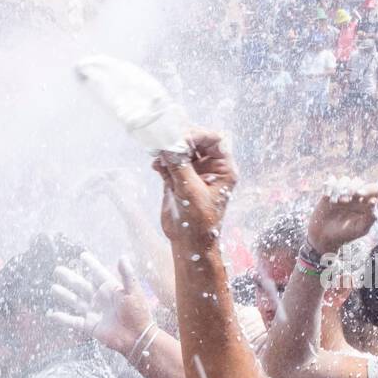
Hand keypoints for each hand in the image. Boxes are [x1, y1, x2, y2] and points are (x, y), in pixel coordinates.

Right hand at [47, 252, 152, 356]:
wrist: (136, 336)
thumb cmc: (138, 313)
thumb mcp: (133, 291)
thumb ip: (127, 274)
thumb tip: (122, 256)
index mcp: (111, 289)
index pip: (98, 273)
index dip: (91, 264)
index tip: (82, 255)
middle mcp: (100, 299)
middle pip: (81, 285)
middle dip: (69, 278)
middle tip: (57, 270)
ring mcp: (94, 312)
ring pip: (75, 301)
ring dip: (64, 295)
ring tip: (53, 288)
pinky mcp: (90, 326)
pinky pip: (73, 321)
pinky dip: (63, 318)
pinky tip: (52, 314)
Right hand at [152, 128, 237, 247]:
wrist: (188, 243)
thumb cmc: (198, 221)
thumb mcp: (191, 192)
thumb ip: (180, 166)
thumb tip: (168, 145)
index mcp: (223, 168)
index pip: (215, 139)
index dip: (198, 135)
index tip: (181, 139)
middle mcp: (209, 168)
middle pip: (196, 142)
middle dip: (180, 140)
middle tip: (166, 142)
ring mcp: (193, 173)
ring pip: (181, 151)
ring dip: (169, 150)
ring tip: (158, 154)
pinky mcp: (177, 181)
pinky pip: (169, 164)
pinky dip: (161, 162)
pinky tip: (155, 165)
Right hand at [307, 177, 377, 254]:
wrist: (324, 238)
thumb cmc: (345, 235)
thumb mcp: (360, 229)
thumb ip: (370, 218)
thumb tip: (373, 201)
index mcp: (366, 203)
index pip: (373, 188)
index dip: (367, 189)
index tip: (358, 195)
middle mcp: (355, 196)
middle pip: (358, 181)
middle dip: (352, 188)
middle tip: (344, 201)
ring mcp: (342, 193)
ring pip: (345, 179)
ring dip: (340, 188)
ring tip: (335, 202)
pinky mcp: (329, 192)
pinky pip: (331, 181)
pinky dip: (329, 186)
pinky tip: (327, 197)